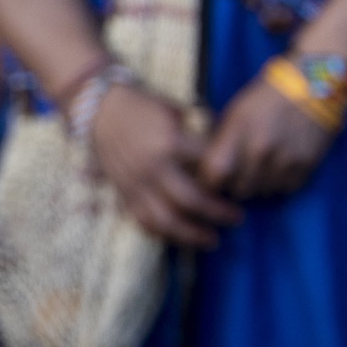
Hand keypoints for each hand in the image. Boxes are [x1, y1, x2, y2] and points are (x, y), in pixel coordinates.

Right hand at [87, 83, 244, 247]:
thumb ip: (202, 128)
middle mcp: (153, 167)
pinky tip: (181, 238)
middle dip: (217, 212)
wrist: (101, 110)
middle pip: (191, 200)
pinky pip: (143, 221)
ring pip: (165, 219)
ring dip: (191, 234)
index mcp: (170, 142)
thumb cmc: (146, 106)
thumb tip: (229, 143)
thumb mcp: (178, 109)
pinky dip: (163, 233)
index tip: (244, 183)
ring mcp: (136, 184)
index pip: (209, 166)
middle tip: (238, 217)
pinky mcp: (123, 194)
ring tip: (212, 240)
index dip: (229, 176)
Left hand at [198, 74, 335, 200]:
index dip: (211, 180)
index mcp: (239, 131)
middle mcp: (261, 149)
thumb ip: (223, 141)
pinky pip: (286, 187)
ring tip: (264, 164)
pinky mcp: (307, 164)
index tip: (214, 177)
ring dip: (261, 183)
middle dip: (237, 183)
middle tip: (242, 171)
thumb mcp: (238, 111)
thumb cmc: (270, 95)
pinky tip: (282, 162)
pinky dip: (282, 180)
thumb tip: (208, 168)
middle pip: (239, 189)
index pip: (214, 175)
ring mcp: (285, 159)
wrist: (316, 81)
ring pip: (263, 191)